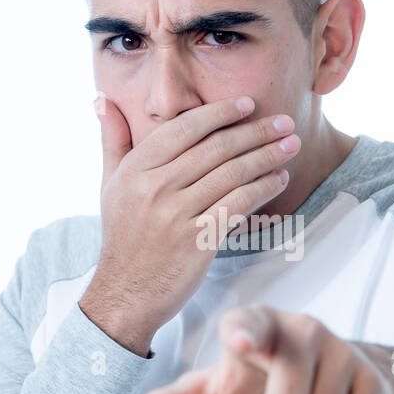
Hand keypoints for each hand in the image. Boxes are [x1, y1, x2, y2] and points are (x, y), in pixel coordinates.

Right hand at [80, 93, 300, 355]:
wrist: (125, 295)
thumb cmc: (123, 237)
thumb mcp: (109, 185)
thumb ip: (112, 140)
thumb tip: (102, 98)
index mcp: (135, 169)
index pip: (184, 128)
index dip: (220, 113)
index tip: (248, 103)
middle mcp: (154, 188)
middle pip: (215, 148)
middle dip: (256, 131)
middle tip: (284, 121)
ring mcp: (175, 215)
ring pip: (232, 174)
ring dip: (268, 157)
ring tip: (291, 145)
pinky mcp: (197, 241)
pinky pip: (238, 206)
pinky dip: (262, 189)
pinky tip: (278, 179)